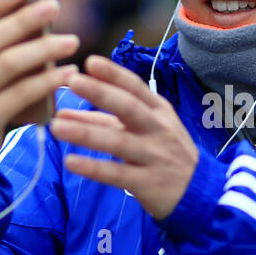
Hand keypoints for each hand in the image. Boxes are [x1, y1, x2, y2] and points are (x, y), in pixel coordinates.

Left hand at [49, 55, 198, 219]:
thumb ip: (105, 120)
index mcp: (159, 111)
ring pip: (119, 141)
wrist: (199, 193)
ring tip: (57, 125)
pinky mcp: (149, 183)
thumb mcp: (144, 130)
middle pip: (129, 108)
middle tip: (72, 81)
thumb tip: (63, 112)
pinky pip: (118, 173)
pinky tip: (71, 161)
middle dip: (101, 93)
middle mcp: (159, 130)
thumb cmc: (165, 154)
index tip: (90, 61)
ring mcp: (155, 156)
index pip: (136, 88)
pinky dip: (94, 168)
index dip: (114, 74)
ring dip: (87, 132)